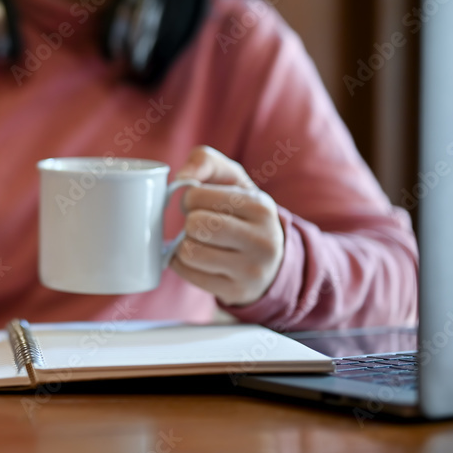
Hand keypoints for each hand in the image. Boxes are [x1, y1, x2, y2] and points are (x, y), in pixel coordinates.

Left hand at [170, 146, 284, 306]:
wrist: (271, 259)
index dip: (189, 198)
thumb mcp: (232, 179)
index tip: (199, 203)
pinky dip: (182, 264)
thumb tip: (181, 178)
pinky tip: (197, 258)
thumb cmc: (242, 212)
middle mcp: (262, 240)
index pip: (198, 196)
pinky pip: (188, 274)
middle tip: (199, 223)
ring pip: (189, 252)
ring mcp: (251, 270)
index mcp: (260, 206)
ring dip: (184, 245)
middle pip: (195, 225)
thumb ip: (205, 161)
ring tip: (200, 241)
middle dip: (188, 223)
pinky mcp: (236, 291)